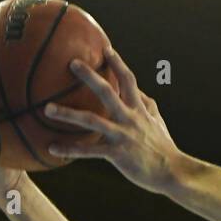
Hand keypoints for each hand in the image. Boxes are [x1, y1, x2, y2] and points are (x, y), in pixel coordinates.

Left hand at [43, 49, 179, 192]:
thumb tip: (137, 90)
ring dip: (67, 114)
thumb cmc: (164, 147)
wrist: (173, 172)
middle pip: (107, 92)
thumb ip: (145, 104)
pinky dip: (70, 149)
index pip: (129, 80)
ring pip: (92, 120)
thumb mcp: (157, 121)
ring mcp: (123, 135)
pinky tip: (52, 148)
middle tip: (72, 63)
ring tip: (47, 109)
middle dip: (89, 76)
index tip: (106, 48)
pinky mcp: (117, 154)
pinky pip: (89, 151)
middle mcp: (130, 118)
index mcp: (140, 109)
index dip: (118, 63)